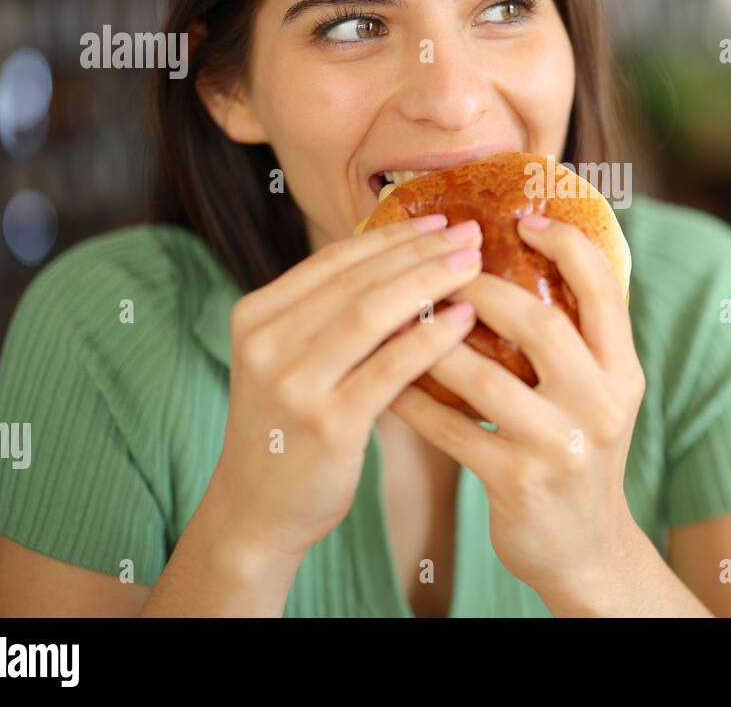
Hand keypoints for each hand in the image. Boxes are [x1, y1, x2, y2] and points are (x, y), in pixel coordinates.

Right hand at [202, 214, 483, 572]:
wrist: (255, 511)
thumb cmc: (290, 427)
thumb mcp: (292, 360)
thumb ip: (332, 316)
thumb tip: (408, 264)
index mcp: (257, 315)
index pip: (333, 260)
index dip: (390, 236)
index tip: (438, 220)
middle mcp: (267, 342)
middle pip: (357, 279)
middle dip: (419, 251)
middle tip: (470, 233)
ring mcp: (293, 383)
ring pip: (371, 314)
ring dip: (429, 282)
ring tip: (474, 265)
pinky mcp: (327, 423)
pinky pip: (390, 368)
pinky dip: (431, 338)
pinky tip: (465, 320)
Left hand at [388, 213, 647, 604]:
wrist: (586, 550)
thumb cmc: (578, 452)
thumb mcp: (600, 394)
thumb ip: (578, 338)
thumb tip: (529, 255)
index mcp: (623, 372)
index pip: (604, 289)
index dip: (565, 245)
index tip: (525, 217)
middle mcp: (600, 404)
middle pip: (541, 324)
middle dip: (482, 290)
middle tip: (443, 270)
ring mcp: (558, 446)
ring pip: (484, 376)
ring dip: (433, 342)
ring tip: (400, 315)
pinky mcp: (516, 482)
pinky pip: (452, 428)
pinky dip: (415, 400)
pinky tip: (389, 379)